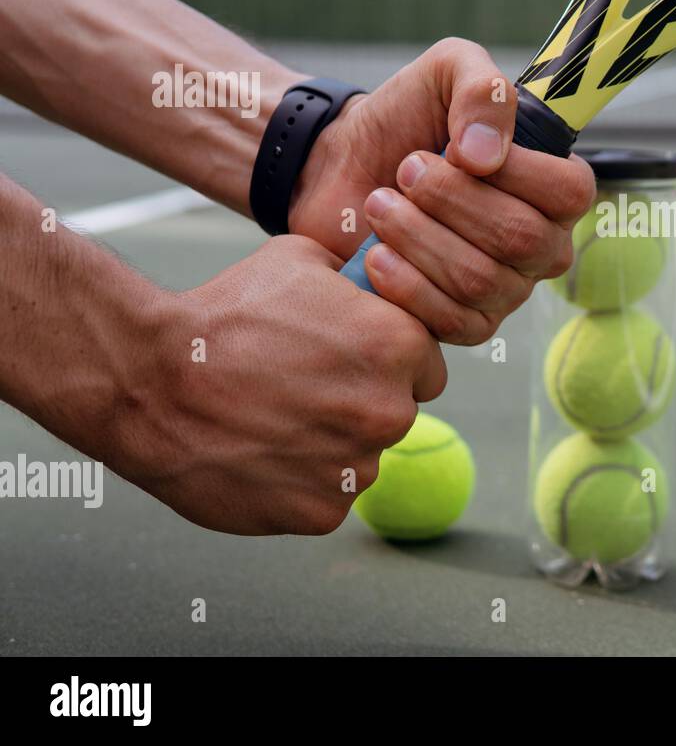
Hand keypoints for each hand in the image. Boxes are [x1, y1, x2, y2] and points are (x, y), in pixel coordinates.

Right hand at [104, 235, 444, 535]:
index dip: (388, 363)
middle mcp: (390, 411)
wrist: (150, 379)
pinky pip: (325, 497)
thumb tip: (381, 278)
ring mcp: (356, 467)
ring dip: (331, 445)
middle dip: (362, 403)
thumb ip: (359, 279)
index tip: (351, 361)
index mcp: (399, 346)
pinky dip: (300, 483)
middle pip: (396, 414)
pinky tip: (260, 452)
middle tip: (304, 389)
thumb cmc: (224, 315)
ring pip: (361, 458)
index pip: (426, 367)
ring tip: (273, 419)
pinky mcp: (320, 513)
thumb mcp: (302, 261)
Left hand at [288, 38, 595, 344]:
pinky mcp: (465, 323)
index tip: (456, 147)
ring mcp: (507, 289)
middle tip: (406, 169)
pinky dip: (407, 285)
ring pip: (480, 280)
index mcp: (554, 187)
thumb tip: (487, 156)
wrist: (341, 163)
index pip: (569, 193)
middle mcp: (543, 244)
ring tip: (381, 204)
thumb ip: (483, 89)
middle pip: (520, 239)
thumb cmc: (407, 116)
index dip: (515, 173)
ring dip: (418, 235)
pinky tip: (377, 253)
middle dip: (450, 199)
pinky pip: (452, 321)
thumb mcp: (447, 71)